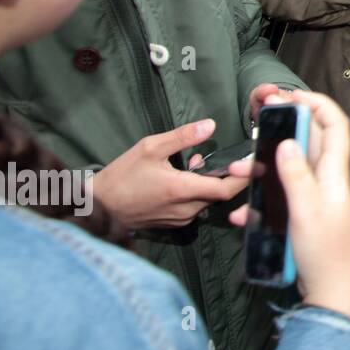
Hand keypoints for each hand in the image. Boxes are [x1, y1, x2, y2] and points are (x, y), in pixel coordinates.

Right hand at [94, 120, 249, 228]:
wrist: (97, 206)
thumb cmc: (121, 176)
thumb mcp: (150, 148)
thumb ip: (182, 137)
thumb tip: (211, 125)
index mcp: (182, 190)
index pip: (227, 189)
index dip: (244, 176)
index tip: (253, 160)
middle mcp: (186, 209)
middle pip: (221, 195)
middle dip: (228, 176)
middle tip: (227, 157)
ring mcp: (180, 219)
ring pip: (209, 200)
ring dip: (210, 183)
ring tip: (197, 163)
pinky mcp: (174, 223)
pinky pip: (196, 207)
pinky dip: (198, 192)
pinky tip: (185, 177)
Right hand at [228, 90, 349, 325]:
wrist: (331, 295)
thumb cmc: (325, 255)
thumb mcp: (308, 211)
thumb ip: (296, 176)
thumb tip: (287, 141)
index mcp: (333, 175)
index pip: (335, 126)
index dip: (317, 104)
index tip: (291, 96)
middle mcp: (326, 182)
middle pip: (305, 144)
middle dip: (278, 134)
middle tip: (255, 129)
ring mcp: (313, 199)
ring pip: (286, 172)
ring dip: (261, 170)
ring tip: (236, 173)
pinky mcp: (302, 217)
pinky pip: (278, 200)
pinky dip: (260, 203)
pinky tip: (243, 213)